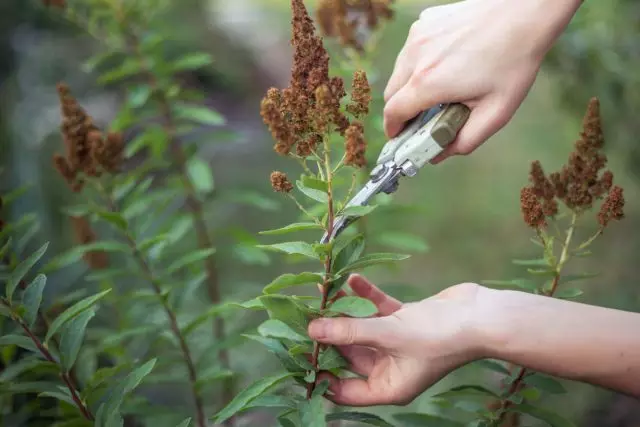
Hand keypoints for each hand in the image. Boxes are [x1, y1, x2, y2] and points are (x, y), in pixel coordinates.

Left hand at [307, 275, 486, 405]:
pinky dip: (366, 297)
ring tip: (323, 291)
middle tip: (305, 313)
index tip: (299, 352)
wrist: (482, 315)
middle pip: (349, 354)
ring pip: (362, 328)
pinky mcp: (405, 321)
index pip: (343, 389)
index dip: (320, 373)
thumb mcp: (388, 335)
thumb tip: (313, 330)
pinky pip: (378, 310)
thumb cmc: (440, 336)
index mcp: (387, 386)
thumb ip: (349, 331)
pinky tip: (352, 280)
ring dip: (346, 311)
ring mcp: (397, 343)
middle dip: (330, 333)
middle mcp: (390, 368)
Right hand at [383, 0, 582, 162]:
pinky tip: (445, 63)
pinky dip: (419, 63)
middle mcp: (416, 57)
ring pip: (399, 70)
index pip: (393, 113)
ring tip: (437, 90)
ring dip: (409, 86)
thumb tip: (440, 154)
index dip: (393, 130)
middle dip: (400, 110)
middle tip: (420, 119)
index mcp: (429, 82)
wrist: (525, 12)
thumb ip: (465, 141)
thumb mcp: (496, 112)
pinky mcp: (425, 22)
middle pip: (391, 93)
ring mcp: (418, 36)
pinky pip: (411, 50)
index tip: (399, 137)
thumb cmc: (514, 59)